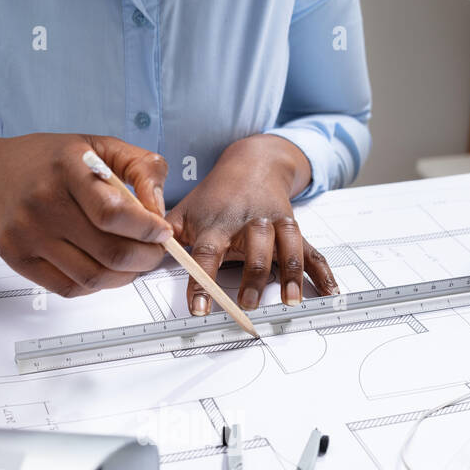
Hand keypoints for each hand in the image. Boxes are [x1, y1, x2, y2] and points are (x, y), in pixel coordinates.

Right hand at [0, 133, 171, 296]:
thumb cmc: (53, 162)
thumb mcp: (101, 146)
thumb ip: (142, 168)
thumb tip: (159, 210)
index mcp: (67, 168)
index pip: (113, 213)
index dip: (147, 230)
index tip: (162, 232)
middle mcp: (43, 203)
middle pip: (109, 252)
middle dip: (145, 259)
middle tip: (155, 253)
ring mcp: (27, 235)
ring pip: (93, 277)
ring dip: (125, 277)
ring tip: (133, 262)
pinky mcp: (17, 259)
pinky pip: (70, 288)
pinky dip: (97, 285)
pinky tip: (103, 268)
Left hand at [165, 135, 337, 314]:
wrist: (253, 162)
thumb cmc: (215, 195)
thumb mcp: (185, 211)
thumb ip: (166, 236)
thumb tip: (140, 255)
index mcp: (219, 222)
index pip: (207, 253)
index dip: (202, 281)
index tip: (199, 308)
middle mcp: (250, 222)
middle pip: (254, 252)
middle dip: (251, 279)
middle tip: (247, 305)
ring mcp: (276, 224)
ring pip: (286, 249)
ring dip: (290, 275)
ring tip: (290, 302)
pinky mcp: (294, 229)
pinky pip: (311, 252)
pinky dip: (322, 273)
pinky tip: (329, 292)